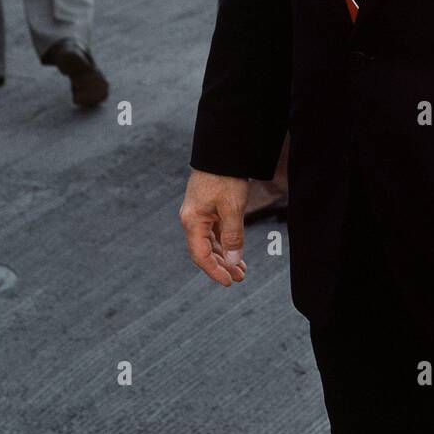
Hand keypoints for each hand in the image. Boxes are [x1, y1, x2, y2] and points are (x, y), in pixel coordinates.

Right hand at [180, 170, 249, 285]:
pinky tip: (235, 249)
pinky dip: (224, 241)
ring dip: (225, 255)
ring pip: (210, 241)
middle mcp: (192, 219)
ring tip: (241, 268)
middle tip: (239, 277)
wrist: (223, 152)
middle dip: (222, 265)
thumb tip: (234, 263)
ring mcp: (198, 213)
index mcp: (193, 221)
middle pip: (204, 250)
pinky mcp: (206, 207)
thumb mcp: (232, 208)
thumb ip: (233, 236)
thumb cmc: (226, 178)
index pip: (200, 255)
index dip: (214, 271)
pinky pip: (213, 231)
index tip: (229, 282)